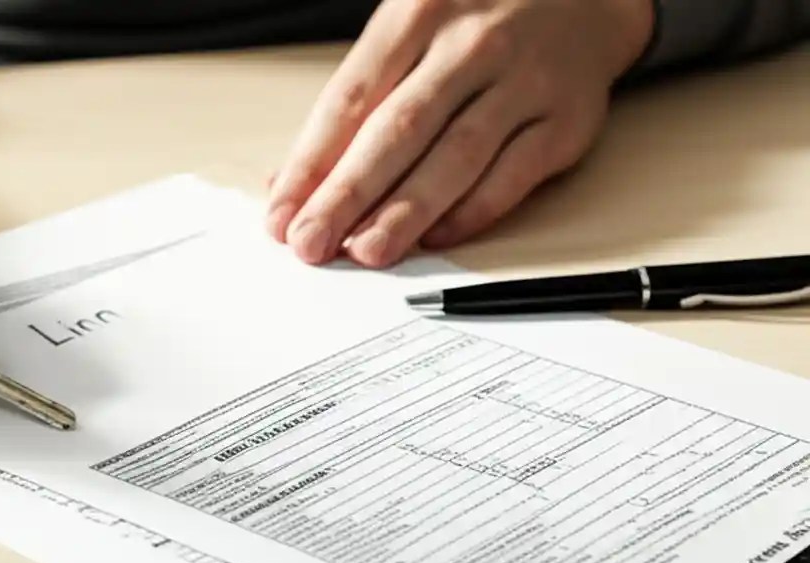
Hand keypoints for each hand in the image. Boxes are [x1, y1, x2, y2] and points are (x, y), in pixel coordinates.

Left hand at [267, 0, 653, 266]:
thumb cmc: (474, 22)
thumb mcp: (407, 33)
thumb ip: (354, 103)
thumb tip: (290, 184)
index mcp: (416, 14)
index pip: (350, 99)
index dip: (311, 164)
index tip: (282, 215)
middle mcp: (470, 44)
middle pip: (398, 130)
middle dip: (347, 195)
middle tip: (310, 243)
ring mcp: (524, 80)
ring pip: (455, 156)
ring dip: (405, 212)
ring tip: (366, 252)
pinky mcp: (567, 119)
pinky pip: (514, 175)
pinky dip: (472, 211)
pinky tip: (435, 238)